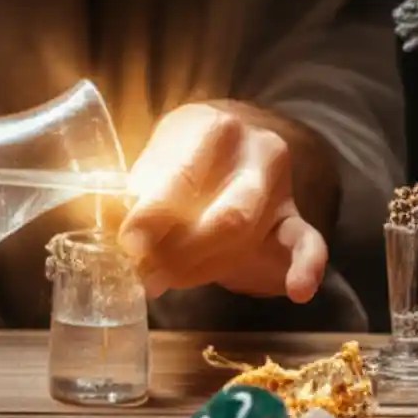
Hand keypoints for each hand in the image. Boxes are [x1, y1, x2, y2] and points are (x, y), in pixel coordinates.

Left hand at [118, 103, 327, 303]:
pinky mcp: (294, 219)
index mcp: (216, 127)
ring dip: (201, 268)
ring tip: (163, 282)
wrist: (230, 150)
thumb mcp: (156, 160)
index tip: (129, 242)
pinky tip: (299, 291)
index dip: (154, 214)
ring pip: (248, 235)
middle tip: (146, 274)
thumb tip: (108, 222)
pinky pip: (310, 243)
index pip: (184, 176)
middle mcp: (257, 151)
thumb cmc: (183, 159)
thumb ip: (137, 191)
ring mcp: (281, 187)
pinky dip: (307, 268)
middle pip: (225, 214)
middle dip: (180, 252)